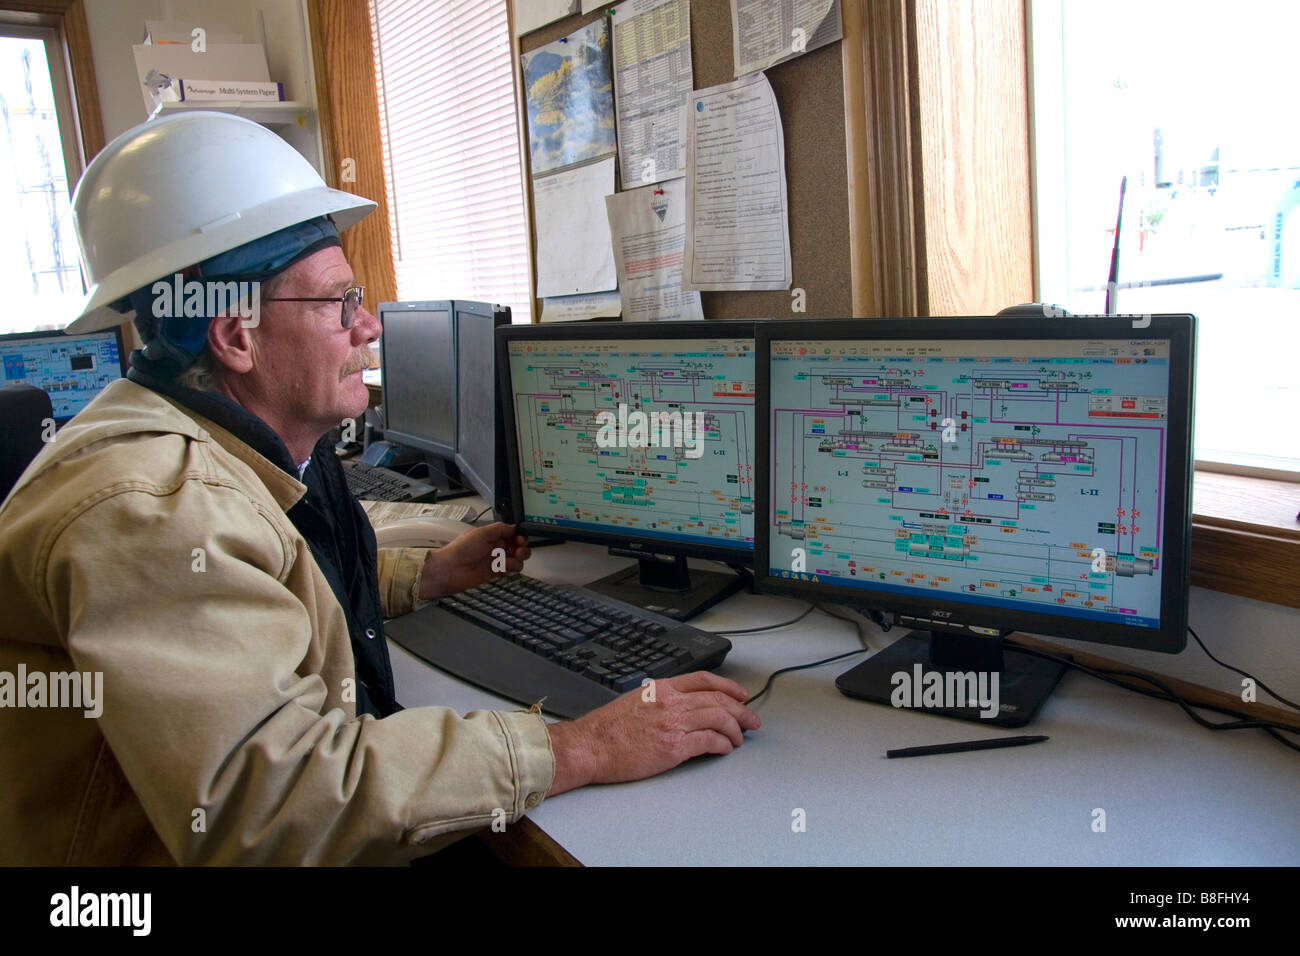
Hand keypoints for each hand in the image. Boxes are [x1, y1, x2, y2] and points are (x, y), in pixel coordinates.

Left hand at [418, 522, 530, 599]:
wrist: (449, 570)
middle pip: (517, 546)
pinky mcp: (495, 572)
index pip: (511, 533)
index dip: (519, 535)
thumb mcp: (481, 533)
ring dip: (519, 558)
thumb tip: (514, 527)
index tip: (521, 538)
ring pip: (516, 558)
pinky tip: (506, 566)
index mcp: (490, 535)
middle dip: (522, 547)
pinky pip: (510, 569)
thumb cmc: (459, 550)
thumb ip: (500, 529)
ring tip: (514, 558)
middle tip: (519, 549)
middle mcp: (494, 546)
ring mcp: (495, 560)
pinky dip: (512, 567)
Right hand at [545, 672, 759, 794]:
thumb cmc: (606, 729)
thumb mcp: (635, 700)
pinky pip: (709, 741)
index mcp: (662, 688)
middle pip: (718, 700)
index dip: (728, 687)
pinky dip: (722, 744)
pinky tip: (725, 749)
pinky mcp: (674, 746)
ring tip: (739, 739)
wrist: (590, 745)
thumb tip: (679, 707)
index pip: (704, 680)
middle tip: (752, 720)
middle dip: (741, 710)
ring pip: (719, 719)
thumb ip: (659, 700)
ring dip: (735, 730)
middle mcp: (671, 702)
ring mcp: (673, 723)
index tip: (741, 694)